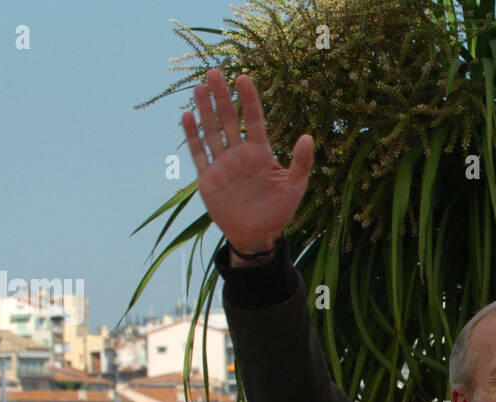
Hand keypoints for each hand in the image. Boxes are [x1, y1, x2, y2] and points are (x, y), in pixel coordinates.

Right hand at [182, 68, 314, 253]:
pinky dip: (193, 135)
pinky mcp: (208, 177)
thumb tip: (308, 137)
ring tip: (199, 87)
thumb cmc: (279, 210)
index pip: (254, 119)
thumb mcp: (295, 186)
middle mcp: (239, 153)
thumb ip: (301, 162)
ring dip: (205, 110)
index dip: (249, 99)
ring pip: (212, 131)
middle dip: (222, 96)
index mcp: (260, 152)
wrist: (257, 235)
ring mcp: (222, 164)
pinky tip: (187, 116)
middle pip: (229, 119)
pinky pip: (199, 153)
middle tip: (214, 72)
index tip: (244, 77)